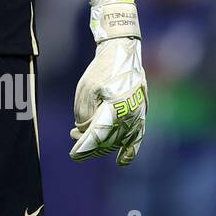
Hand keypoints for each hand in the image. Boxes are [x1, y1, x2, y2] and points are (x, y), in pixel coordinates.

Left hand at [70, 0, 146, 164]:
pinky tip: (122, 161)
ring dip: (103, 146)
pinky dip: (129, 150)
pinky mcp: (141, 114)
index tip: (74, 154)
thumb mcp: (85, 89)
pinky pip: (136, 137)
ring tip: (85, 143)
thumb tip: (85, 132)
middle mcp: (131, 115)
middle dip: (90, 145)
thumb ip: (84, 113)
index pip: (98, 135)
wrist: (123, 53)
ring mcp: (139, 116)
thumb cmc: (102, 69)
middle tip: (74, 140)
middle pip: (108, 140)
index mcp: (116, 107)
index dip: (85, 146)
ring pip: (120, 141)